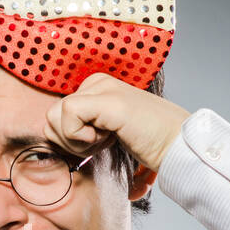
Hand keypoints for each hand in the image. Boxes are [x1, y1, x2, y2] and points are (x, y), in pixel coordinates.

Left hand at [43, 72, 190, 172]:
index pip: (55, 117)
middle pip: (49, 118)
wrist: (179, 147)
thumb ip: (83, 131)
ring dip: (78, 142)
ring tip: (109, 140)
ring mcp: (102, 88)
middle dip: (71, 142)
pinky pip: (68, 116)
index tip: (102, 142)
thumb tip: (49, 138)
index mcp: (96, 88)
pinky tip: (110, 137)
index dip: (71, 141)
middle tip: (105, 143)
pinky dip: (83, 139)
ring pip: (53, 118)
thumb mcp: (110, 134)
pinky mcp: (107, 100)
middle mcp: (97, 82)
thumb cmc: (150, 146)